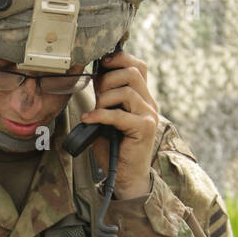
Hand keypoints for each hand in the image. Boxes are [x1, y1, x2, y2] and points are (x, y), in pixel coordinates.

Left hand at [82, 49, 158, 200]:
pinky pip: (119, 115)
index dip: (120, 60)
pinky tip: (88, 120)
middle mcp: (149, 104)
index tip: (101, 63)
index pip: (138, 66)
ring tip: (95, 113)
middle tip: (96, 95)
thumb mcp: (108, 117)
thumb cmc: (115, 148)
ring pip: (126, 92)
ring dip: (104, 99)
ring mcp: (149, 115)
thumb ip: (106, 98)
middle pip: (132, 73)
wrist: (126, 176)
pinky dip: (100, 115)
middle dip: (108, 79)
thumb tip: (94, 76)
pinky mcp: (144, 129)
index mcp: (143, 98)